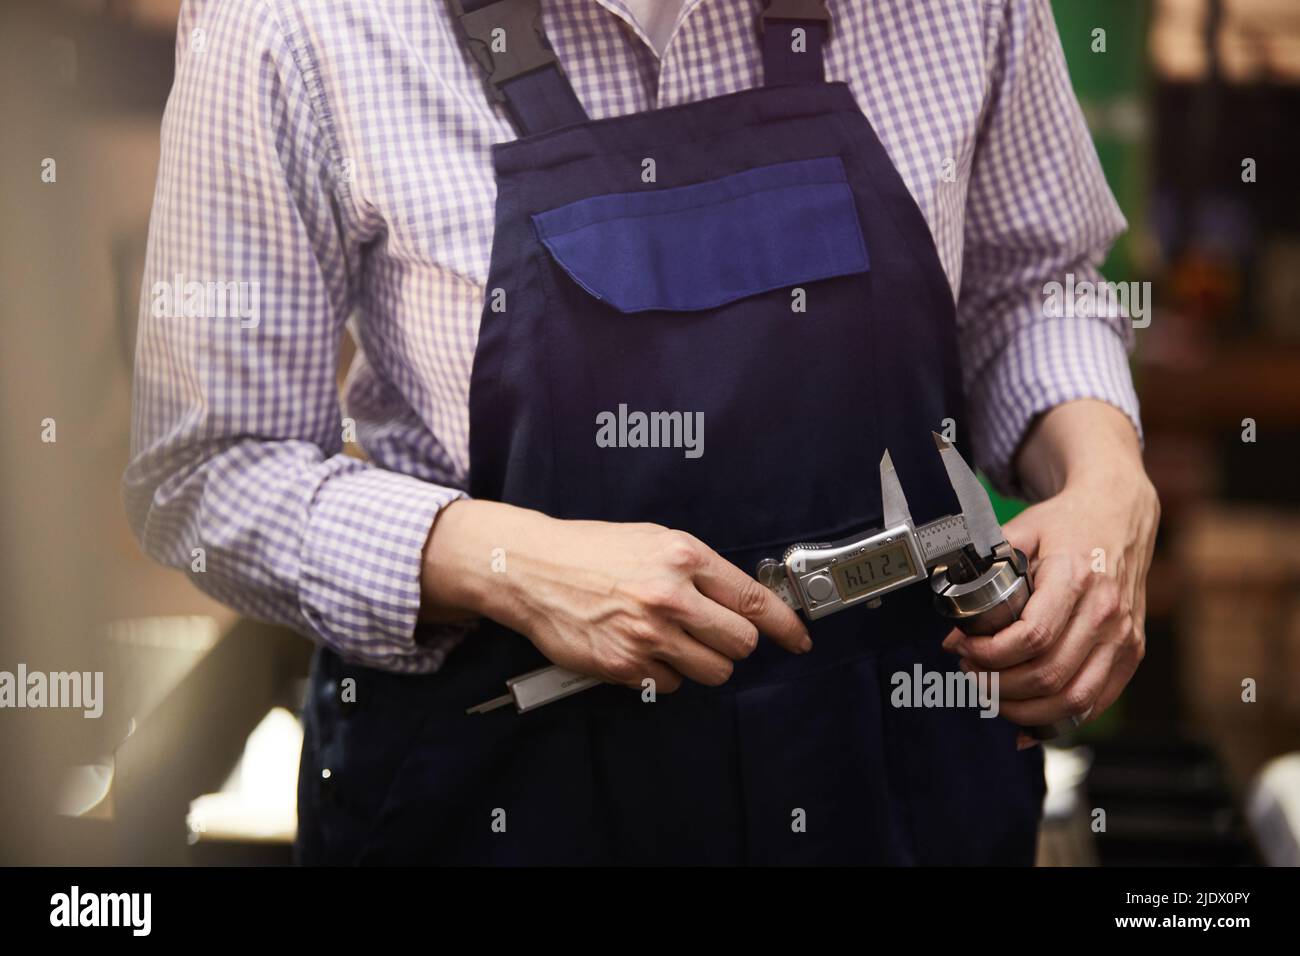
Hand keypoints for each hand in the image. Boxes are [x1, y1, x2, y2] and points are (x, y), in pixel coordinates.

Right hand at [422, 500, 811, 691]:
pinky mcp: (624, 664)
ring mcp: (647, 634)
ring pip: (714, 671)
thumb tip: (743, 601)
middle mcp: (670, 596)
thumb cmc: (592, 550)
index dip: (786, 626)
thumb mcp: (653, 540)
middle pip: (742, 644)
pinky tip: (643, 650)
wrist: (531, 568)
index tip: (799, 639)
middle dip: (735, 644)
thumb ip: (699, 569)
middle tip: (716, 636)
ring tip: (675, 642)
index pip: (754, 600)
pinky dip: (665, 675)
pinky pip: (672, 685)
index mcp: (683, 557)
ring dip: (704, 663)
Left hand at [942, 401, 1158, 745]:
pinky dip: (1057, 721)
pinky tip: (1024, 722)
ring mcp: (1124, 636)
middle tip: (969, 671)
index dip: (989, 654)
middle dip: (998, 684)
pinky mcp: (1131, 653)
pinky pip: (1095, 703)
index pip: (1031, 637)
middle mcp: (1106, 612)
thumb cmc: (1065, 523)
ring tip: (991, 693)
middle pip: (1048, 675)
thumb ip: (984, 573)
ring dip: (1023, 708)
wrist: (1119, 513)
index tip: (962, 648)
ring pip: (1073, 699)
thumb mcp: (1021, 530)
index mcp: (1076, 578)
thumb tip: (952, 628)